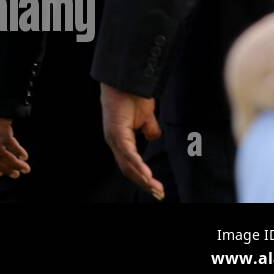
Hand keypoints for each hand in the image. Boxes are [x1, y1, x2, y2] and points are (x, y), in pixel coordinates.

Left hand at [100, 83, 163, 198]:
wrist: (127, 79)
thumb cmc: (133, 95)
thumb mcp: (145, 117)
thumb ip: (149, 129)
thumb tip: (152, 137)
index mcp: (120, 139)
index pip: (129, 165)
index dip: (142, 178)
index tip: (157, 188)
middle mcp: (113, 140)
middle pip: (127, 169)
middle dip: (144, 184)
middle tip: (159, 194)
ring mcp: (114, 137)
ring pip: (127, 164)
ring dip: (142, 178)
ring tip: (155, 188)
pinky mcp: (117, 131)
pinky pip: (128, 153)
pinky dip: (137, 165)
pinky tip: (147, 174)